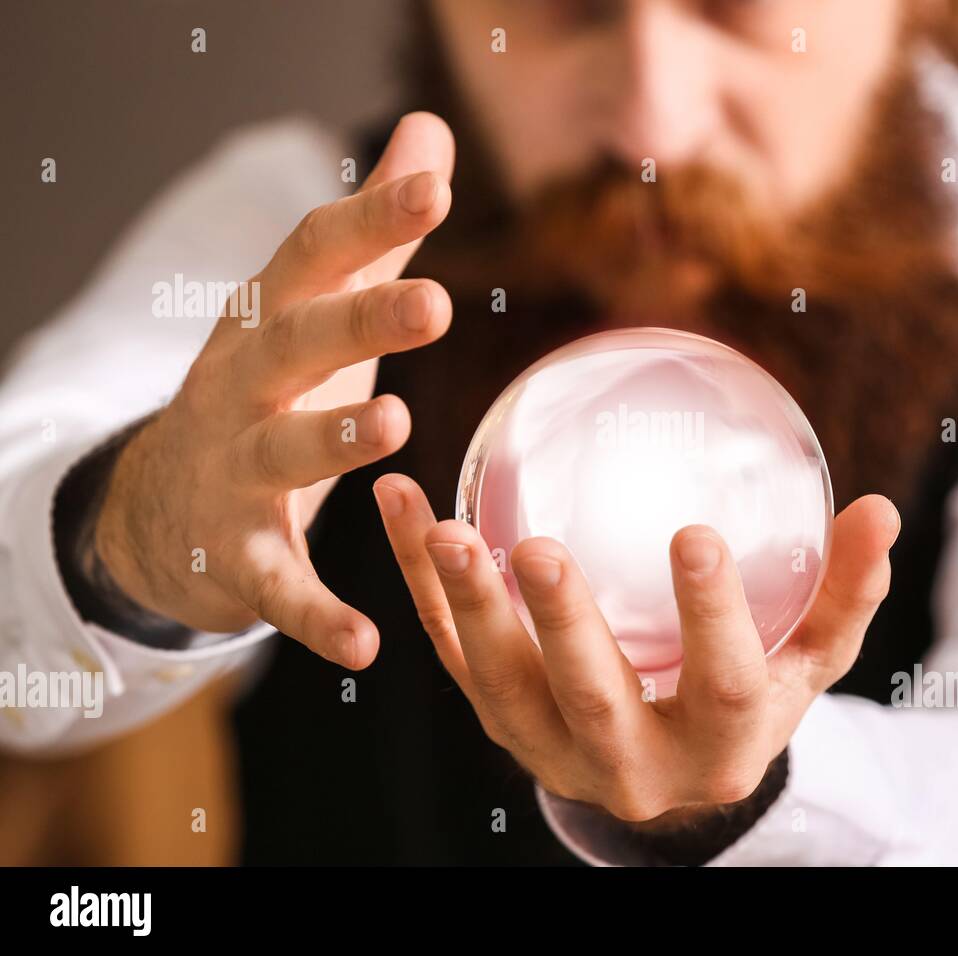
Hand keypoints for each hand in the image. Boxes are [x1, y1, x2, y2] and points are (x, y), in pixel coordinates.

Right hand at [94, 113, 455, 667]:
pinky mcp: (242, 558)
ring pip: (282, 453)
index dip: (371, 218)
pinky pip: (280, 588)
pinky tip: (366, 641)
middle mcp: (245, 389)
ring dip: (333, 440)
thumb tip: (429, 132)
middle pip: (296, 344)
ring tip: (394, 424)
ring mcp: (235, 474)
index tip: (437, 181)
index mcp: (270, 324)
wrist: (161, 512)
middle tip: (432, 300)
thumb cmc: (266, 394)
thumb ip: (375, 232)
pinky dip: (316, 616)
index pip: (314, 258)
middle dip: (357, 320)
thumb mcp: (311, 310)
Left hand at [373, 472, 898, 822]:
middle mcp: (631, 763)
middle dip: (563, 626)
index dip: (712, 618)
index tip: (696, 535)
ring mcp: (553, 749)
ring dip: (468, 607)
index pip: (723, 688)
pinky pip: (454, 654)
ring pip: (502, 685)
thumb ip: (843, 590)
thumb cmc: (752, 697)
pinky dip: (424, 586)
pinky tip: (404, 509)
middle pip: (592, 699)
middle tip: (539, 548)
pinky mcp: (502, 721)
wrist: (674, 772)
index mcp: (719, 745)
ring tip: (444, 529)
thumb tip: (881, 508)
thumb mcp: (807, 656)